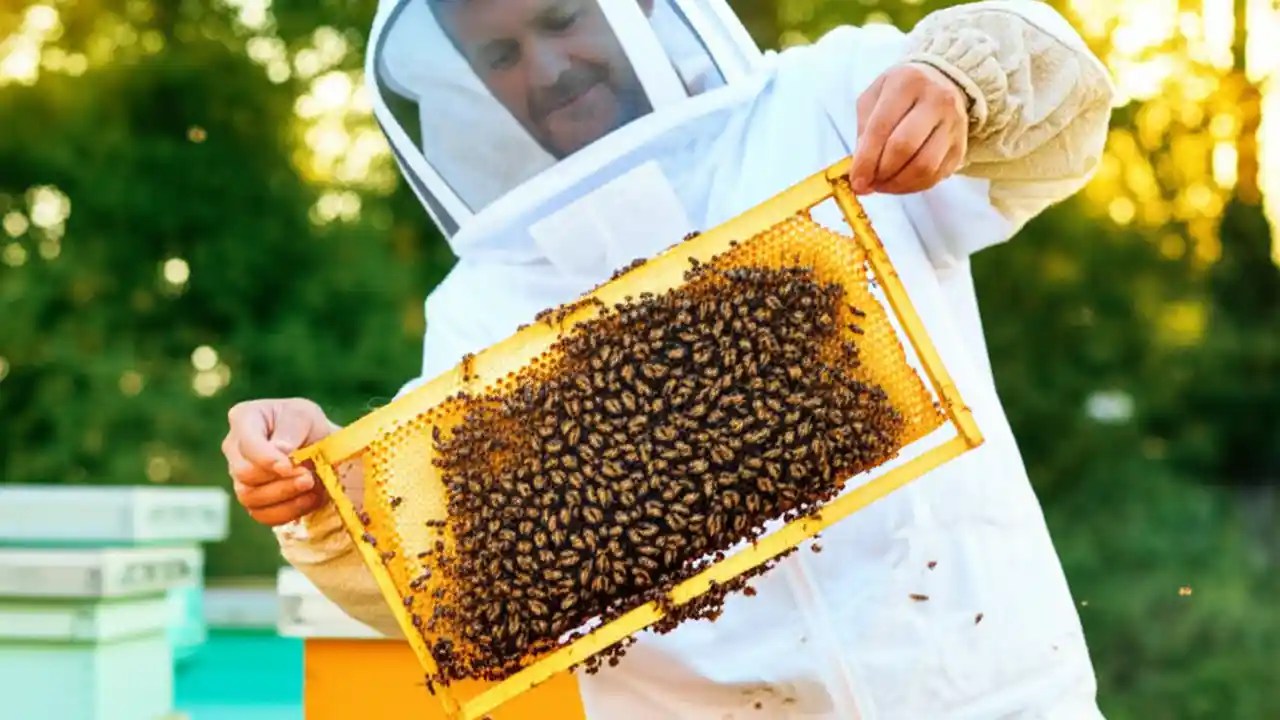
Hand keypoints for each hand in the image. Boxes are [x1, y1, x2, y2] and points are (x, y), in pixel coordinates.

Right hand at [223, 398, 335, 525]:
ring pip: (250, 497)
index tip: (288, 467)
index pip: (246, 443)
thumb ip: (290, 430)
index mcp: (244, 418)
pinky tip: (309, 500)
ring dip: (285, 496)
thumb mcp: (304, 416)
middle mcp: (234, 449)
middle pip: (244, 474)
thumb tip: (279, 450)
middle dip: (280, 479)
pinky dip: (288, 511)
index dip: (266, 458)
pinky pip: (262, 514)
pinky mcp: (253, 500)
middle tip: (309, 477)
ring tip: (312, 486)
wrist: (319, 446)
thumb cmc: (307, 424)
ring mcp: (240, 477)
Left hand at [850, 62, 968, 195]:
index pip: (881, 127)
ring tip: (882, 185)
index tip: (856, 182)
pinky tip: (900, 183)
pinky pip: (936, 175)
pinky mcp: (960, 146)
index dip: (866, 160)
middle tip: (869, 183)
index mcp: (907, 82)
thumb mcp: (874, 97)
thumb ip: (864, 129)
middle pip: (904, 147)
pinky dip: (913, 186)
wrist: (941, 83)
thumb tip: (860, 169)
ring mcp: (953, 123)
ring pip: (924, 166)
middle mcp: (936, 100)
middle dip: (881, 172)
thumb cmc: (900, 93)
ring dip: (898, 184)